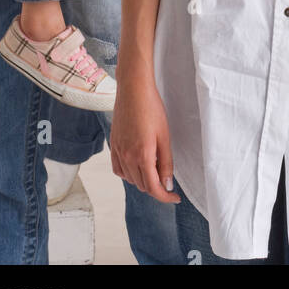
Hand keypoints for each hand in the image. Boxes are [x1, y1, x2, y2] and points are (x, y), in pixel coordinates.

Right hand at [111, 72, 179, 204]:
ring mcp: (118, 152)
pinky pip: (119, 170)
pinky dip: (129, 173)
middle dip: (156, 188)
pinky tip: (138, 165)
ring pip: (131, 179)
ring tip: (155, 167)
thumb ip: (166, 163)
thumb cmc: (152, 109)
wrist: (133, 90)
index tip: (175, 198)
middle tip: (168, 180)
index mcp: (143, 156)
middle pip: (142, 186)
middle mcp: (128, 158)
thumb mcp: (165, 136)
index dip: (165, 197)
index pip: (153, 188)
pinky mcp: (113, 145)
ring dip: (143, 180)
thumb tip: (168, 185)